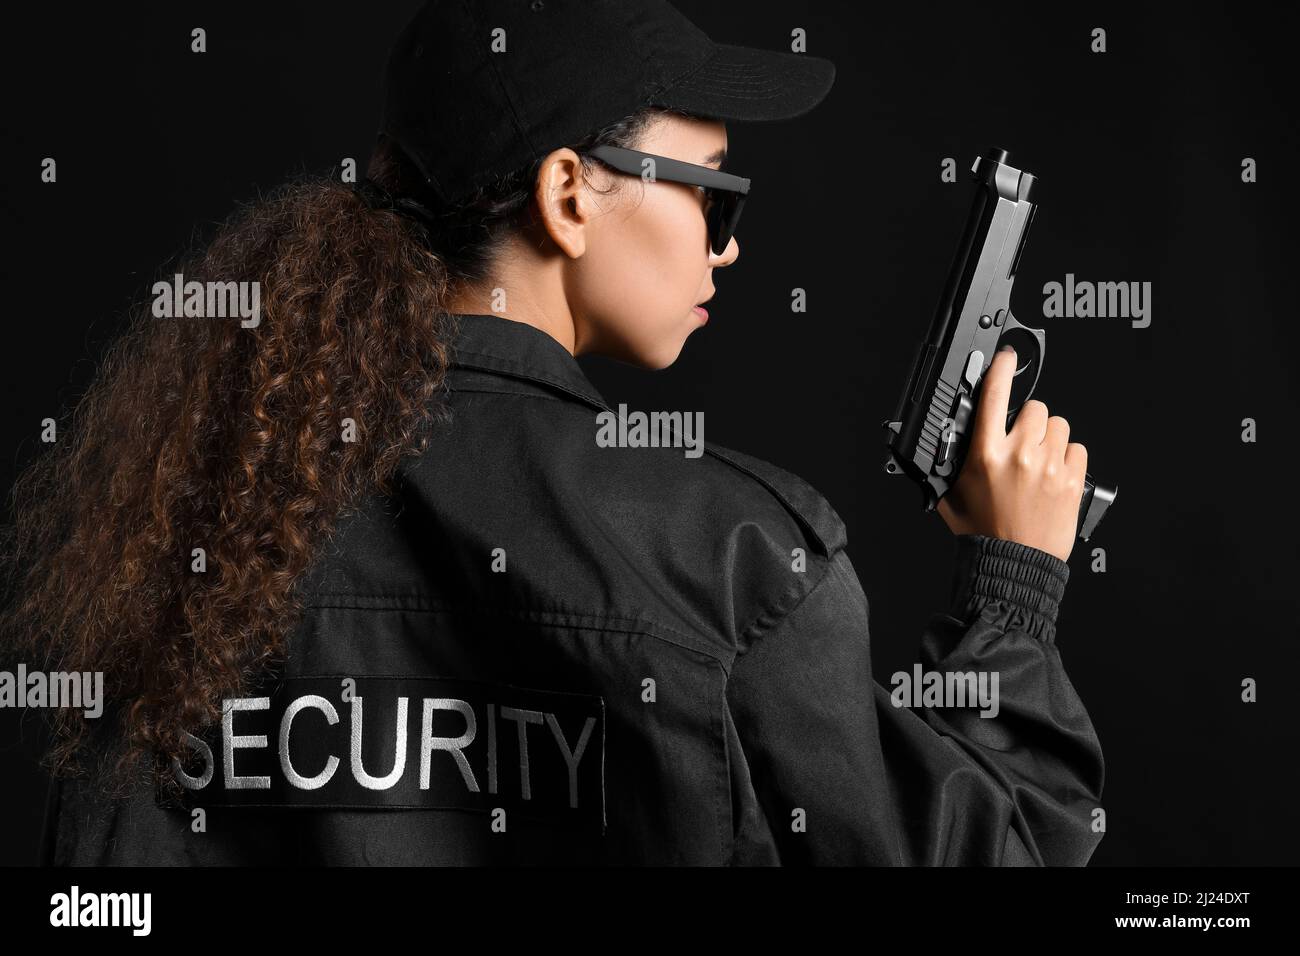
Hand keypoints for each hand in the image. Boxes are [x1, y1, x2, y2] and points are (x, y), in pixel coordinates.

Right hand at [936, 345, 1087, 561]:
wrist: (1015, 564)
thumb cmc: (984, 532)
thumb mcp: (952, 493)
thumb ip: (949, 463)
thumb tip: (947, 441)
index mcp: (985, 455)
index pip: (994, 395)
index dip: (1000, 368)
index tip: (1005, 357)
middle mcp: (1019, 455)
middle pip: (1035, 407)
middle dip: (1028, 420)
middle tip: (1021, 442)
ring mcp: (1049, 466)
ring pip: (1058, 425)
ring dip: (1049, 436)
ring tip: (1038, 461)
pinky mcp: (1072, 479)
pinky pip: (1077, 447)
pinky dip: (1067, 457)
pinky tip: (1054, 474)